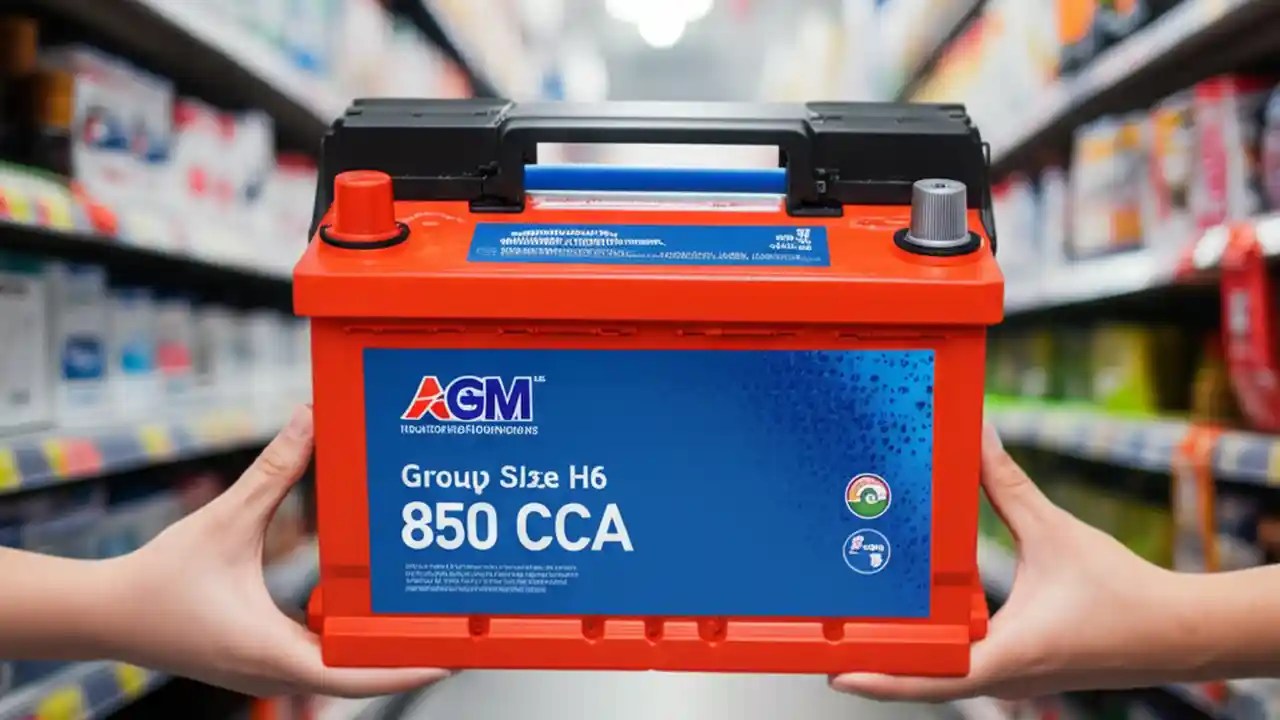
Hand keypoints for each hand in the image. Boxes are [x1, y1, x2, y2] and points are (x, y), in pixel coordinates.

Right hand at [106, 405, 449, 696]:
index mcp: (273, 651)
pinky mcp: (257, 656)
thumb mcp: (225, 521)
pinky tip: (362, 607)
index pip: (358, 677)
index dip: (409, 669)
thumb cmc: (155, 581)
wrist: (102, 615)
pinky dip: (343, 636)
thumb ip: (271, 472)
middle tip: (453, 626)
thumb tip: (307, 421)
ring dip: (375, 646)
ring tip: (421, 615)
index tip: (451, 656)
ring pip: (337, 667)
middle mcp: (275, 669)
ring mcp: (266, 667)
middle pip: (360, 675)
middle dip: (406, 655)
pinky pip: (315, 654)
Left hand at [831, 424, 1188, 700]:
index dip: (879, 677)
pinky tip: (913, 628)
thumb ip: (1006, 484)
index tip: (833, 670)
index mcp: (1010, 653)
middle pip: (924, 681)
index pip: (931, 678)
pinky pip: (965, 668)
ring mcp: (1013, 681)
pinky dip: (935, 653)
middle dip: (874, 666)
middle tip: (824, 640)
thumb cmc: (1124, 593)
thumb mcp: (1055, 532)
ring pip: (944, 678)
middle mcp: (1005, 677)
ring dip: (902, 660)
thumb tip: (976, 434)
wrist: (1181, 633)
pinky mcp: (1021, 672)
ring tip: (853, 635)